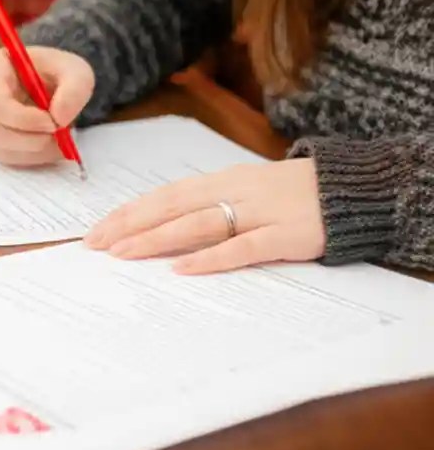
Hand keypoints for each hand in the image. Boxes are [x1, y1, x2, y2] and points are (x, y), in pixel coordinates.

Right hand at [0, 46, 94, 165]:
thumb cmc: (57, 72)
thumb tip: (59, 117)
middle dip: (32, 140)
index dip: (25, 120)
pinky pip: (2, 157)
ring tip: (59, 142)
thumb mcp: (76, 71)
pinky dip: (30, 157)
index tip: (55, 123)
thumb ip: (75, 89)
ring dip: (34, 152)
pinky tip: (47, 146)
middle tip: (60, 137)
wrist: (47, 82)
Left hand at [84, 159, 326, 274]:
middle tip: (96, 245)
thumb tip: (158, 229)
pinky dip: (211, 258)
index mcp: (221, 180)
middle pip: (172, 207)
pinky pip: (243, 247)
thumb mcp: (244, 192)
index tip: (96, 231)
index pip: (164, 196)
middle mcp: (235, 191)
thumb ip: (207, 208)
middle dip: (131, 225)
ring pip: (199, 223)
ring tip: (124, 253)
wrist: (352, 189)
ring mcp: (260, 212)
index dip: (129, 212)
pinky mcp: (286, 235)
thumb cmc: (290, 195)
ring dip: (158, 239)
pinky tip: (183, 269)